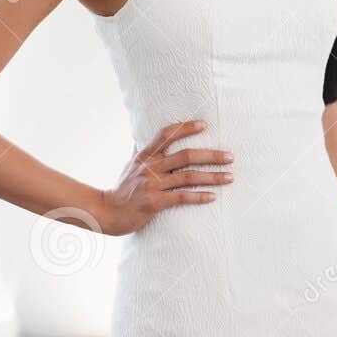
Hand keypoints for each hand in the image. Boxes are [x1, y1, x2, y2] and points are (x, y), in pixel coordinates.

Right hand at [96, 119, 232, 235]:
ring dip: (212, 177)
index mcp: (146, 155)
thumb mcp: (131, 165)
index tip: (205, 125)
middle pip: (185, 155)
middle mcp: (150, 167)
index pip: (167, 134)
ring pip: (188, 176)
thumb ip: (142, 150)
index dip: (186, 127)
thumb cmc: (122, 189)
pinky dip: (199, 196)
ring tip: (229, 177)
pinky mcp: (154, 202)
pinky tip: (212, 197)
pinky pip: (181, 197)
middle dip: (211, 155)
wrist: (106, 211)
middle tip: (230, 156)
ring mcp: (152, 184)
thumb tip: (146, 135)